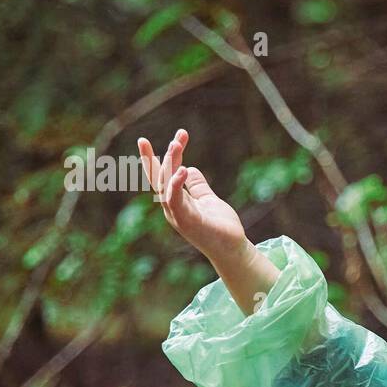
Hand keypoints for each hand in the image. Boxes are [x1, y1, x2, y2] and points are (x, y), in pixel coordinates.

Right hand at [138, 129, 246, 262]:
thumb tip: (188, 167)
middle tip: (179, 136)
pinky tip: (182, 169)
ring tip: (176, 144)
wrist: (232, 250)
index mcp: (176, 201)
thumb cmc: (220, 228)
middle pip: (161, 177)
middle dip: (167, 155)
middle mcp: (172, 207)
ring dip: (170, 163)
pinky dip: (176, 184)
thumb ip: (197, 185)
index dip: (156, 157)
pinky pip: (176, 200)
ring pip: (166, 185)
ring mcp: (177, 214)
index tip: (154, 138)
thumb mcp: (208, 199)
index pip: (162, 176)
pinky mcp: (186, 221)